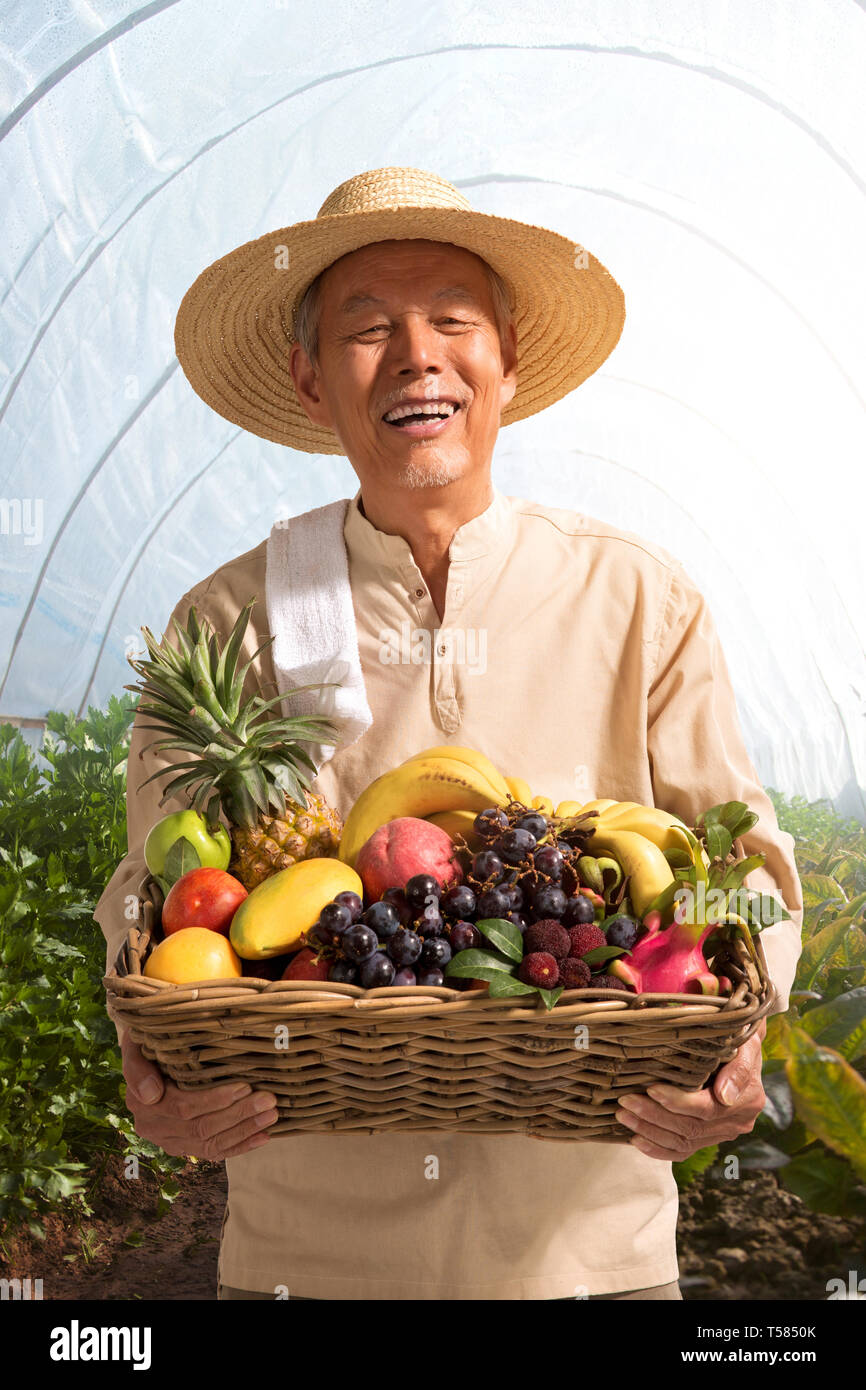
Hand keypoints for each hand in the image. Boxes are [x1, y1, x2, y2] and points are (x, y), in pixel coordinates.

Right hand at [120, 1030, 279, 1159]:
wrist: (147, 1056)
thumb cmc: (148, 1045)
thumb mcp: (137, 1046)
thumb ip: (138, 1068)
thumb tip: (151, 1093)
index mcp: (142, 1103)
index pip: (183, 1107)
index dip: (215, 1100)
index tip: (244, 1086)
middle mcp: (154, 1128)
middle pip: (201, 1126)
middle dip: (238, 1114)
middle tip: (268, 1100)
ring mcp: (170, 1141)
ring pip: (210, 1142)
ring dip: (244, 1130)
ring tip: (271, 1115)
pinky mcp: (185, 1147)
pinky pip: (214, 1152)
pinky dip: (241, 1146)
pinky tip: (263, 1137)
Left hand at [614, 1018, 767, 1160]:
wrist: (739, 1042)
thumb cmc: (736, 1037)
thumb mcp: (744, 1042)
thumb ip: (739, 1067)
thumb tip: (724, 1096)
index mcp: (747, 1100)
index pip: (707, 1109)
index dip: (677, 1102)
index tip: (651, 1089)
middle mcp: (736, 1122)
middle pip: (691, 1127)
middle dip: (654, 1115)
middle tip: (626, 1101)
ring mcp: (721, 1133)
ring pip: (682, 1141)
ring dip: (649, 1130)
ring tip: (623, 1115)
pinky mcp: (707, 1138)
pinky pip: (681, 1151)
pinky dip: (657, 1149)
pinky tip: (636, 1138)